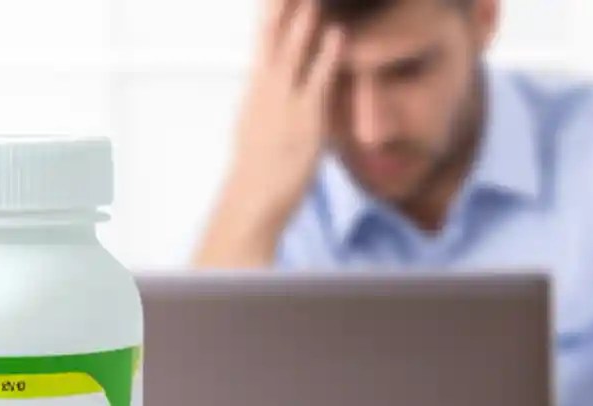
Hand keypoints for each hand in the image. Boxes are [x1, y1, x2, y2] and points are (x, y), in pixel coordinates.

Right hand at [226, 0, 343, 225]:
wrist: (254, 199)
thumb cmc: (258, 169)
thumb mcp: (256, 124)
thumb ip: (266, 99)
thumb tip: (270, 87)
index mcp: (254, 88)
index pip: (262, 39)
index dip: (270, 13)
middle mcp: (265, 90)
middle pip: (272, 36)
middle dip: (281, 8)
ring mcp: (284, 103)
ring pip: (293, 51)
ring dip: (304, 20)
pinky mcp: (305, 120)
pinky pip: (318, 80)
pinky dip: (328, 55)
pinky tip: (338, 35)